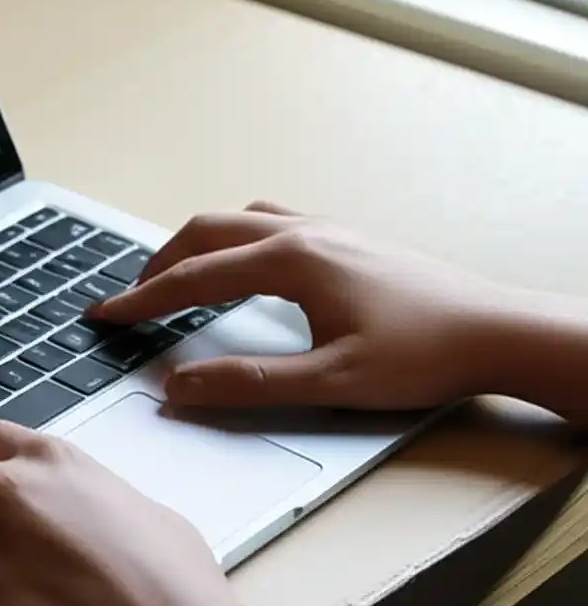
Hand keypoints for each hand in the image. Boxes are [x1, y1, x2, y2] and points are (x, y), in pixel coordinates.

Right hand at [88, 202, 516, 409]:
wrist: (499, 331)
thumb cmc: (425, 353)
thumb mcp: (330, 381)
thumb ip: (246, 383)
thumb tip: (180, 386)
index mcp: (291, 260)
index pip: (194, 276)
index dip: (142, 299)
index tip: (105, 314)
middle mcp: (303, 231)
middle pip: (205, 231)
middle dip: (157, 264)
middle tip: (129, 300)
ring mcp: (327, 227)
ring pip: (236, 219)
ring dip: (194, 245)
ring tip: (172, 277)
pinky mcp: (346, 237)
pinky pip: (269, 220)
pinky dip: (233, 237)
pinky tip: (241, 264)